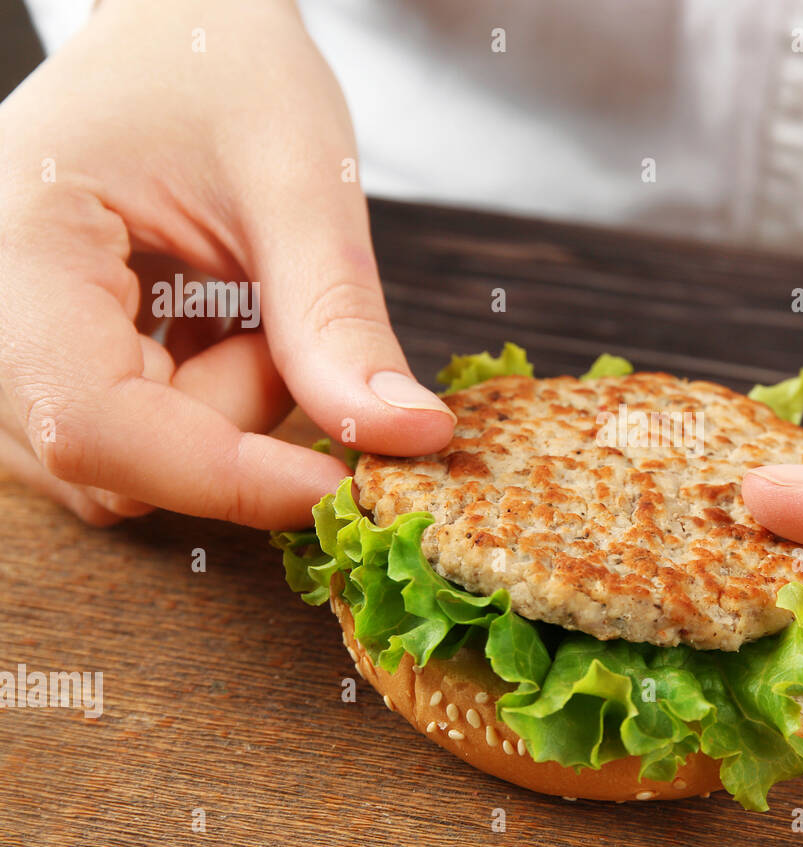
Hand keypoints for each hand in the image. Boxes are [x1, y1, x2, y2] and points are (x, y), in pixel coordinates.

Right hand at [0, 0, 454, 528]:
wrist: (178, 27)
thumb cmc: (225, 67)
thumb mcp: (299, 180)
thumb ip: (338, 319)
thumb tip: (407, 436)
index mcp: (14, 247)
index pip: (93, 424)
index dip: (222, 478)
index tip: (337, 489)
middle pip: (116, 458)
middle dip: (234, 415)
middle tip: (275, 309)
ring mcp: (4, 342)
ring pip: (129, 464)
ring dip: (222, 411)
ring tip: (242, 300)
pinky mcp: (39, 359)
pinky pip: (129, 439)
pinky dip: (202, 403)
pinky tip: (214, 321)